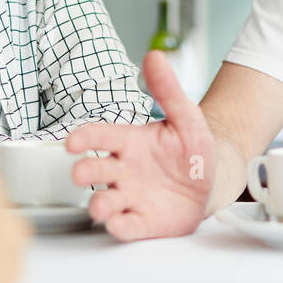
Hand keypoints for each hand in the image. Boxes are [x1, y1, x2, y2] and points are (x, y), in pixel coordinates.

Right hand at [65, 50, 212, 240]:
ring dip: (99, 204)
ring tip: (100, 206)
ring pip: (105, 201)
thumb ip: (168, 90)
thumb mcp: (186, 116)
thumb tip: (154, 56)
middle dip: (85, 171)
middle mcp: (124, 170)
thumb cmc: (190, 148)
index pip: (102, 136)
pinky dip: (120, 227)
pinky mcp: (143, 221)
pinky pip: (127, 227)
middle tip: (79, 172)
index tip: (72, 141)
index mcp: (130, 142)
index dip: (86, 137)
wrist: (210, 180)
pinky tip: (119, 224)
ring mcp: (131, 197)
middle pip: (96, 170)